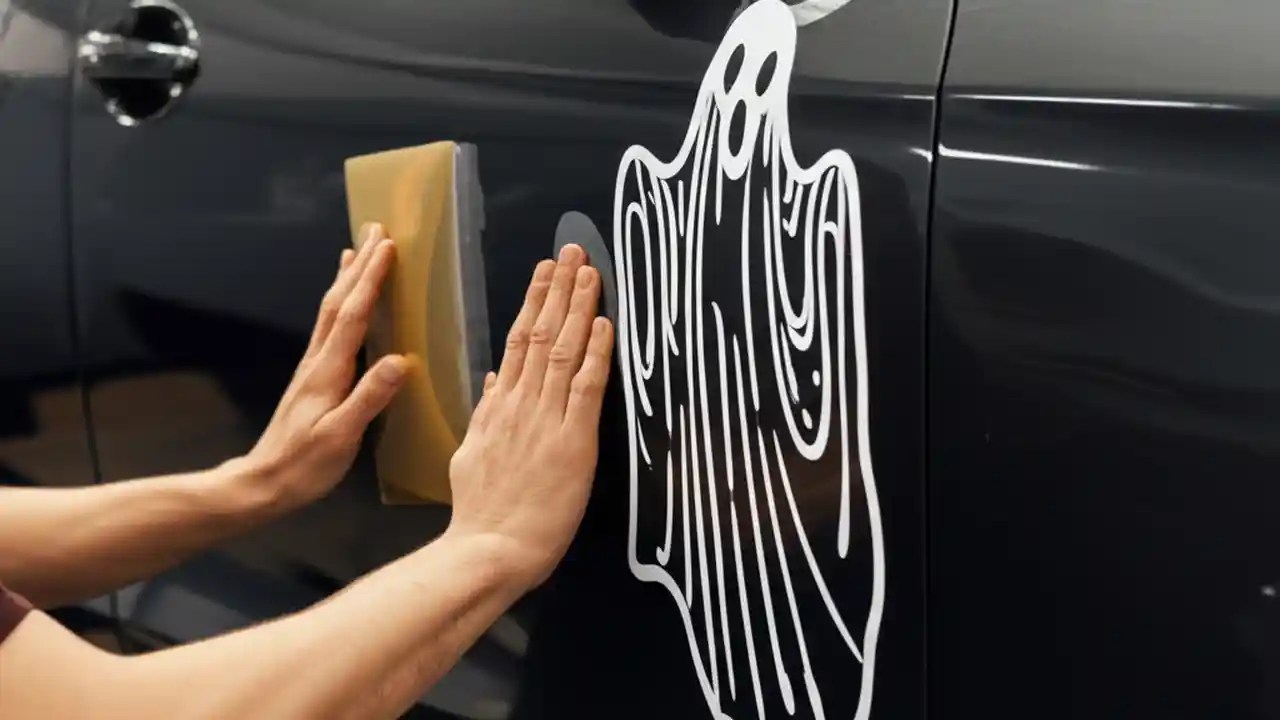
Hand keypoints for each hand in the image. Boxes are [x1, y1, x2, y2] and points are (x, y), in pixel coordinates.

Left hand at [240, 223, 408, 509]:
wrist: (262, 484)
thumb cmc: (304, 466)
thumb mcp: (342, 436)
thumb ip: (370, 398)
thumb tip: (401, 361)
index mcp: (328, 371)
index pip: (353, 315)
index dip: (371, 280)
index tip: (387, 246)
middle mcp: (317, 361)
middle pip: (338, 302)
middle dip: (359, 265)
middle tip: (376, 229)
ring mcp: (312, 368)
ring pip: (330, 311)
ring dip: (346, 278)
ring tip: (356, 250)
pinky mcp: (312, 379)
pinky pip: (329, 328)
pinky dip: (339, 303)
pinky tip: (343, 304)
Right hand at [446, 244, 614, 588]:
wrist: (488, 550)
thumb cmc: (482, 512)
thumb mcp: (471, 455)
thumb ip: (486, 414)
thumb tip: (493, 380)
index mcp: (498, 407)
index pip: (518, 342)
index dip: (535, 302)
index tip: (546, 272)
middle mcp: (520, 404)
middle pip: (540, 334)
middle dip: (558, 289)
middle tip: (572, 250)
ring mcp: (545, 419)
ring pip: (562, 350)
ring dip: (577, 307)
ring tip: (588, 271)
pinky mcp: (572, 441)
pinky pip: (585, 388)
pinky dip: (595, 353)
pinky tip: (604, 323)